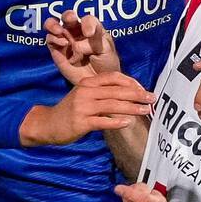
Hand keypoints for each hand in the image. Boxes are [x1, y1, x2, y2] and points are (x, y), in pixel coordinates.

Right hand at [20, 72, 151, 146]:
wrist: (47, 124)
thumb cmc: (70, 110)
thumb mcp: (83, 95)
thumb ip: (101, 92)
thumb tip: (126, 94)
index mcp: (88, 83)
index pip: (113, 77)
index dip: (131, 82)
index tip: (144, 89)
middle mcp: (86, 91)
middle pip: (116, 91)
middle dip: (137, 94)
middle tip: (152, 98)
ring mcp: (83, 107)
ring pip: (112, 105)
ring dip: (131, 108)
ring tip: (146, 110)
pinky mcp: (80, 122)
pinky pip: (102, 121)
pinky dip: (115, 122)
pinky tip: (127, 122)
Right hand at [44, 9, 121, 84]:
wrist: (98, 83)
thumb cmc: (106, 64)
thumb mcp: (107, 50)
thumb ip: (95, 41)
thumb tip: (78, 41)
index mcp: (92, 28)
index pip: (87, 20)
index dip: (87, 23)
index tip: (89, 34)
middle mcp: (77, 32)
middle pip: (68, 17)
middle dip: (68, 16)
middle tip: (71, 20)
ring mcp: (65, 40)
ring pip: (54, 25)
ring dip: (54, 24)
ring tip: (59, 31)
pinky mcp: (57, 51)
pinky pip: (50, 39)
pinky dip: (54, 38)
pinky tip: (63, 44)